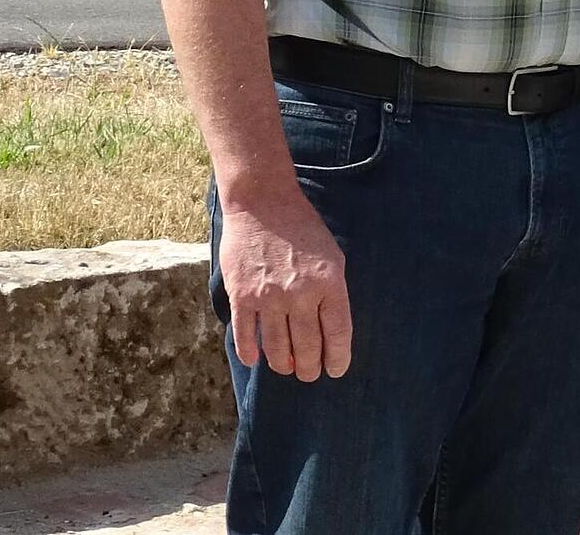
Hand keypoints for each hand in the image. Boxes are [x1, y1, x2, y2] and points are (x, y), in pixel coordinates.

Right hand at [217, 189, 352, 380]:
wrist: (263, 204)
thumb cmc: (303, 228)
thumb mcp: (332, 256)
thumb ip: (332, 290)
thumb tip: (330, 327)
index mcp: (329, 283)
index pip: (337, 332)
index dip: (338, 357)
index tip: (336, 370)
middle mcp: (300, 294)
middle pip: (307, 345)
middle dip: (310, 366)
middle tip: (309, 375)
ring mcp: (269, 297)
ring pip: (277, 347)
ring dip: (283, 364)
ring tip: (288, 369)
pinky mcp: (241, 296)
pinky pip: (245, 335)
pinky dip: (250, 352)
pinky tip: (255, 359)